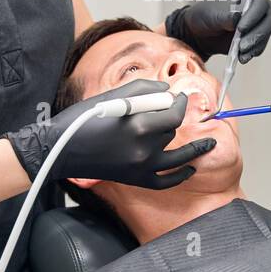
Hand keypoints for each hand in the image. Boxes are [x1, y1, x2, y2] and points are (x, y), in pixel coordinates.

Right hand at [6, 80, 215, 189]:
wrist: (61, 150)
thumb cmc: (82, 119)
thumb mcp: (112, 96)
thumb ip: (144, 90)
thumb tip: (167, 90)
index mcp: (139, 125)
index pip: (174, 112)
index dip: (180, 102)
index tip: (178, 97)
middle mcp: (144, 148)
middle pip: (172, 130)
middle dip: (173, 118)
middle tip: (170, 110)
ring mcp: (141, 168)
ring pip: (173, 152)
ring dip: (190, 147)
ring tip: (210, 145)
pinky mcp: (135, 179)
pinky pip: (165, 181)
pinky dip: (180, 176)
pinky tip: (192, 168)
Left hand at [164, 0, 270, 61]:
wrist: (200, 32)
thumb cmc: (206, 15)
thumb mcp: (213, 14)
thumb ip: (226, 16)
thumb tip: (237, 17)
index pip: (260, 2)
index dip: (253, 16)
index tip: (241, 28)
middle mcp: (259, 8)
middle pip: (268, 21)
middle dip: (256, 35)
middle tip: (242, 45)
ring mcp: (259, 25)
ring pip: (264, 36)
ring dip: (253, 46)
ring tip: (239, 53)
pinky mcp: (256, 39)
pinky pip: (259, 47)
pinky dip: (251, 53)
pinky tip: (241, 57)